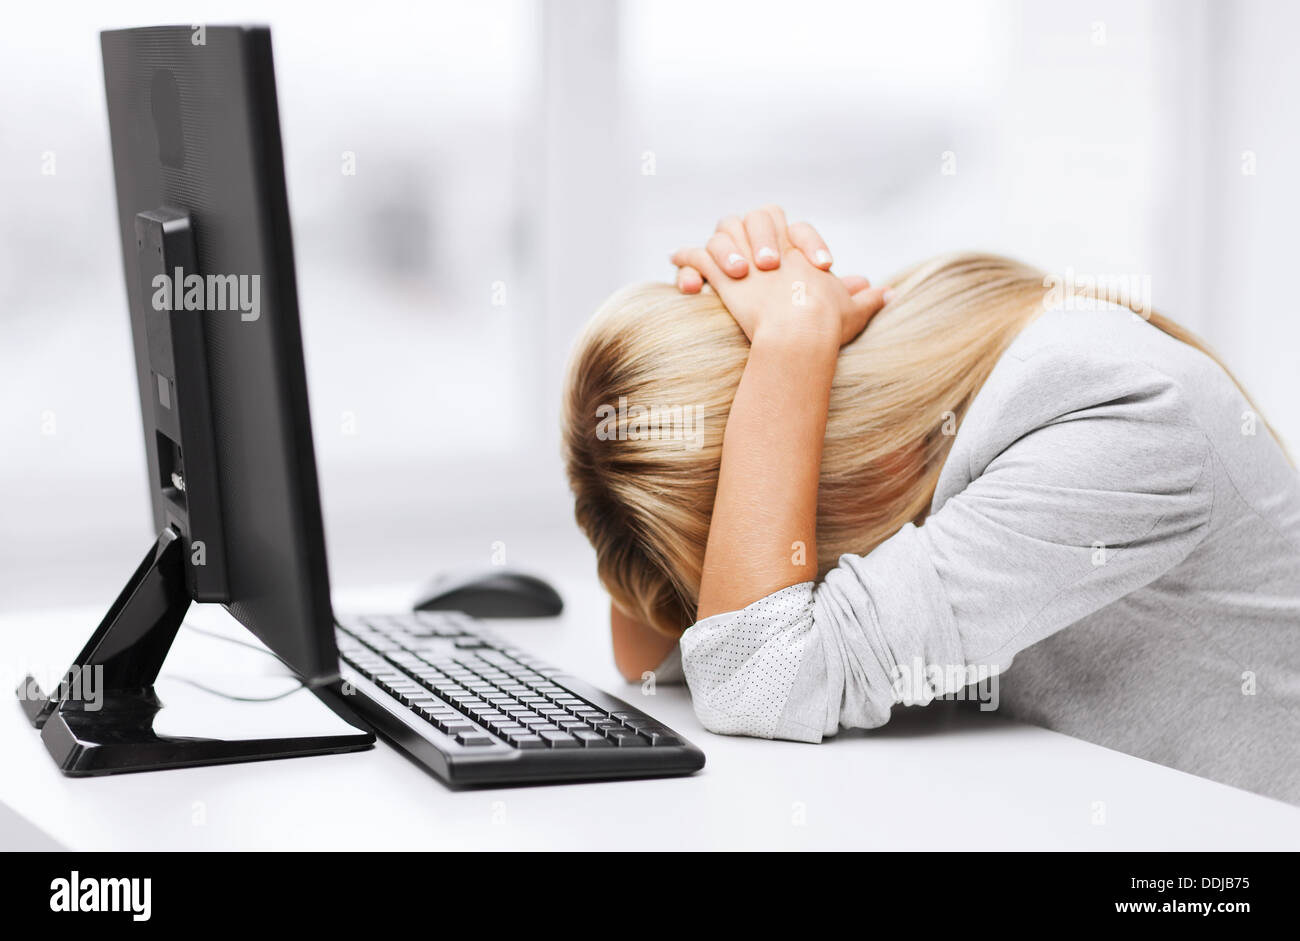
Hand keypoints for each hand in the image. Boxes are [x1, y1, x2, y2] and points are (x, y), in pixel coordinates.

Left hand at [670, 206, 885, 347]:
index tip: (785, 265)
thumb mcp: (853, 309)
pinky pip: (695, 257)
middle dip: (751, 234)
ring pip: (724, 232)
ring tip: (726, 267)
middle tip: (756, 265)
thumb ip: (869, 298)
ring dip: (721, 247)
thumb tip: (891, 294)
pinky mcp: (722, 274)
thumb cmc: (828, 324)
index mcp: (797, 251)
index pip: (785, 225)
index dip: (781, 239)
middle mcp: (769, 247)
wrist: (802, 332)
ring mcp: (745, 258)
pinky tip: (678, 262)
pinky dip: (686, 260)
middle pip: (752, 218)